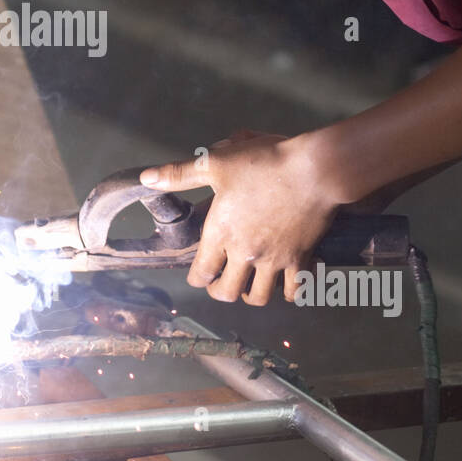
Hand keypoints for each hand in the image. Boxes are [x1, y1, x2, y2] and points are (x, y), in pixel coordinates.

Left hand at [140, 130, 337, 303]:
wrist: (315, 170)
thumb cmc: (264, 163)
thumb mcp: (216, 163)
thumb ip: (179, 174)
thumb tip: (146, 178)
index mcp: (221, 233)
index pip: (200, 273)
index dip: (196, 278)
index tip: (200, 273)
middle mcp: (245, 253)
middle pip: (226, 293)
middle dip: (220, 291)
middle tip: (222, 281)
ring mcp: (274, 260)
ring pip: (259, 297)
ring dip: (251, 294)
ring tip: (251, 283)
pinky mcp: (301, 259)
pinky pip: (294, 290)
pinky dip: (289, 291)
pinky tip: (286, 282)